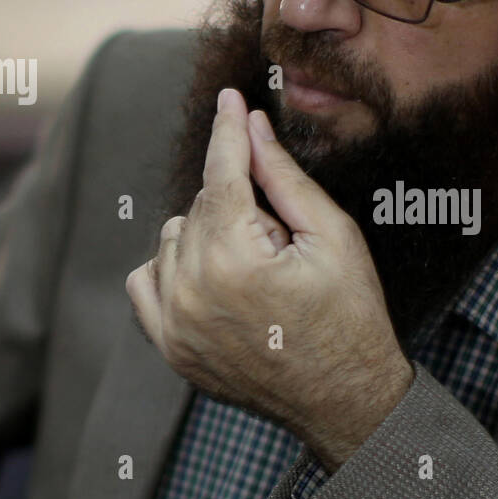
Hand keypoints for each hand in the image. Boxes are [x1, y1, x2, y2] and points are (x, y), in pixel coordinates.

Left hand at [126, 88, 414, 471]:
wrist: (345, 400)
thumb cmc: (352, 318)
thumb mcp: (334, 236)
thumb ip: (285, 177)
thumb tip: (251, 127)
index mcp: (235, 259)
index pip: (222, 174)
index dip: (228, 131)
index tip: (228, 97)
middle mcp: (192, 291)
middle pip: (200, 205)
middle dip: (241, 206)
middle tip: (283, 240)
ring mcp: (174, 325)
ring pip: (172, 238)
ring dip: (208, 235)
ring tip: (256, 267)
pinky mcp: (170, 347)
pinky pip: (145, 280)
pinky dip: (173, 268)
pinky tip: (214, 278)